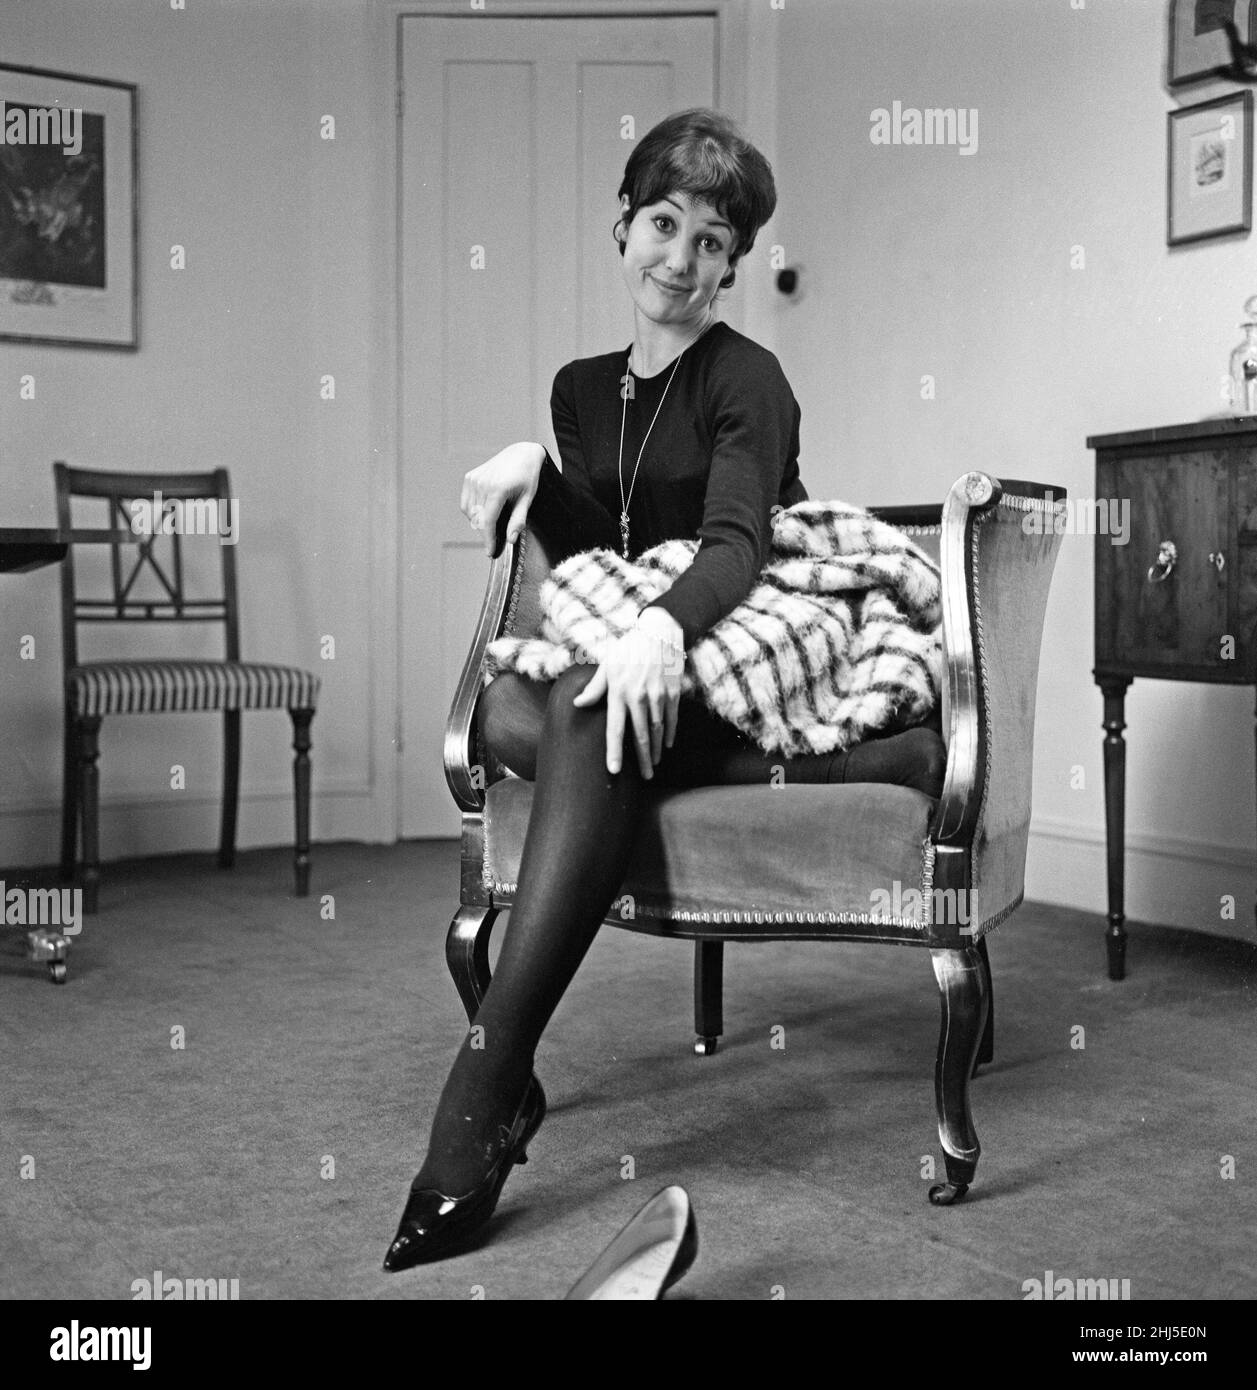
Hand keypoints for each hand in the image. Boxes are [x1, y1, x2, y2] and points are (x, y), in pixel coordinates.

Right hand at [461, 442, 545, 557]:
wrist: (521, 454)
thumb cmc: (527, 476)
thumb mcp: (527, 499)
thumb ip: (518, 520)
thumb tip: (510, 540)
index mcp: (497, 489)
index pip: (488, 522)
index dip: (488, 540)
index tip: (490, 552)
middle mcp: (482, 483)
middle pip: (478, 519)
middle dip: (486, 533)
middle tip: (496, 540)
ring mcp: (473, 479)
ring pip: (470, 513)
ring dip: (479, 522)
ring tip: (493, 521)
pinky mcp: (469, 477)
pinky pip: (466, 503)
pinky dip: (473, 511)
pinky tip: (485, 511)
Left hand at [572, 607, 685, 776]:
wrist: (659, 632)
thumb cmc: (629, 648)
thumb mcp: (608, 664)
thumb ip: (595, 687)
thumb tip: (578, 703)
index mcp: (619, 692)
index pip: (615, 729)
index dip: (614, 752)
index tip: (613, 770)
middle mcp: (638, 697)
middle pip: (640, 736)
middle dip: (643, 760)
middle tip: (645, 778)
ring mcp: (658, 696)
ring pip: (657, 731)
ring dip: (656, 750)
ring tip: (654, 765)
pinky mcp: (673, 693)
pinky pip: (672, 719)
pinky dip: (670, 734)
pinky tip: (667, 745)